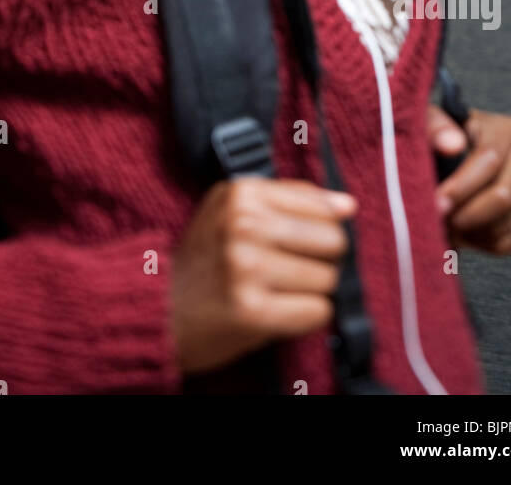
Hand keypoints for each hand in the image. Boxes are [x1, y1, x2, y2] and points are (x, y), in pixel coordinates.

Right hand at [169, 176, 356, 374]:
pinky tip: (278, 311)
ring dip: (311, 291)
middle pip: (333, 241)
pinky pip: (318, 312)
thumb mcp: (234, 210)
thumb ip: (292, 199)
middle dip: (321, 261)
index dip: (321, 229)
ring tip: (278, 290)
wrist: (161, 308)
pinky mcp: (252, 311)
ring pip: (328, 279)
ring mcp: (247, 267)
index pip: (323, 206)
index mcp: (241, 192)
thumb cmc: (205, 259)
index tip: (298, 242)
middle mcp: (243, 225)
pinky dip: (305, 317)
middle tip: (289, 269)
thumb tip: (349, 205)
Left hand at [427, 105, 510, 254]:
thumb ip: (434, 129)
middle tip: (441, 221)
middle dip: (469, 213)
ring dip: (475, 230)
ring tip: (448, 226)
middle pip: (506, 194)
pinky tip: (466, 234)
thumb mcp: (428, 127)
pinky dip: (490, 243)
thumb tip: (452, 145)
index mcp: (506, 129)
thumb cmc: (437, 142)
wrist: (448, 163)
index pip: (490, 159)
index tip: (438, 203)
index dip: (462, 185)